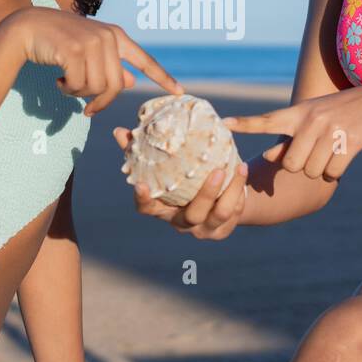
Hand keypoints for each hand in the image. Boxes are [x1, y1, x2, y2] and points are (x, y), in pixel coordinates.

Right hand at [8, 8, 181, 115]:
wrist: (28, 27)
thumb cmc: (59, 42)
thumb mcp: (89, 51)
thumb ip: (110, 65)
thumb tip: (130, 82)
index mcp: (116, 36)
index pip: (145, 59)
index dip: (162, 77)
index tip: (180, 91)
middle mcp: (108, 37)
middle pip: (115, 85)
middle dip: (100, 103)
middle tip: (87, 111)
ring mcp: (92, 42)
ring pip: (96, 87)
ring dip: (79, 94)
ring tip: (66, 84)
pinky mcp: (74, 50)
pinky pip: (77, 85)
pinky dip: (67, 90)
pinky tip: (57, 80)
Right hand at [111, 126, 248, 239]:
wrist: (215, 201)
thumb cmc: (183, 179)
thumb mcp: (166, 167)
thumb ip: (143, 151)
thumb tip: (118, 130)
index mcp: (162, 209)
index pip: (146, 208)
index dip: (142, 198)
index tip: (140, 184)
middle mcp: (180, 224)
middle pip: (192, 215)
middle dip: (206, 193)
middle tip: (218, 170)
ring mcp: (203, 230)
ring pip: (220, 214)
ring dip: (231, 190)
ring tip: (239, 167)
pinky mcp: (222, 230)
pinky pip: (234, 213)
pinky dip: (240, 193)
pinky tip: (243, 172)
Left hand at [221, 85, 361, 179]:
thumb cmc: (340, 113)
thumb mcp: (312, 119)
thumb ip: (289, 139)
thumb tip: (265, 157)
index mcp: (298, 113)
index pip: (266, 119)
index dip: (245, 123)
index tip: (224, 123)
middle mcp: (311, 119)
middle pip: (291, 165)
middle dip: (302, 167)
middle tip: (315, 153)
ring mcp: (331, 129)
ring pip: (311, 171)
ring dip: (321, 169)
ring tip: (332, 151)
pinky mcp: (350, 140)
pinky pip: (332, 173)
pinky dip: (336, 171)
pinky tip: (344, 156)